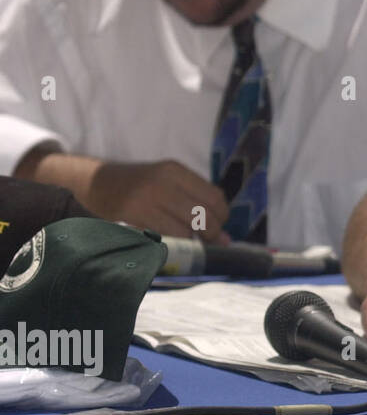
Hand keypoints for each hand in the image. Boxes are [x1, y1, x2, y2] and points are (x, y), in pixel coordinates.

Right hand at [86, 159, 229, 241]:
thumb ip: (196, 203)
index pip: (214, 196)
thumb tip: (225, 238)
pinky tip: (170, 242)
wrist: (94, 180)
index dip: (222, 216)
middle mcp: (163, 181)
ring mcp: (146, 197)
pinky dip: (173, 243)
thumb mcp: (167, 182)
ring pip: (185, 228)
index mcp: (175, 170)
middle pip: (203, 214)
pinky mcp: (131, 214)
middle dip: (211, 232)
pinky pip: (163, 235)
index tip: (218, 226)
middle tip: (208, 240)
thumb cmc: (137, 185)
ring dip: (192, 241)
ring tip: (188, 242)